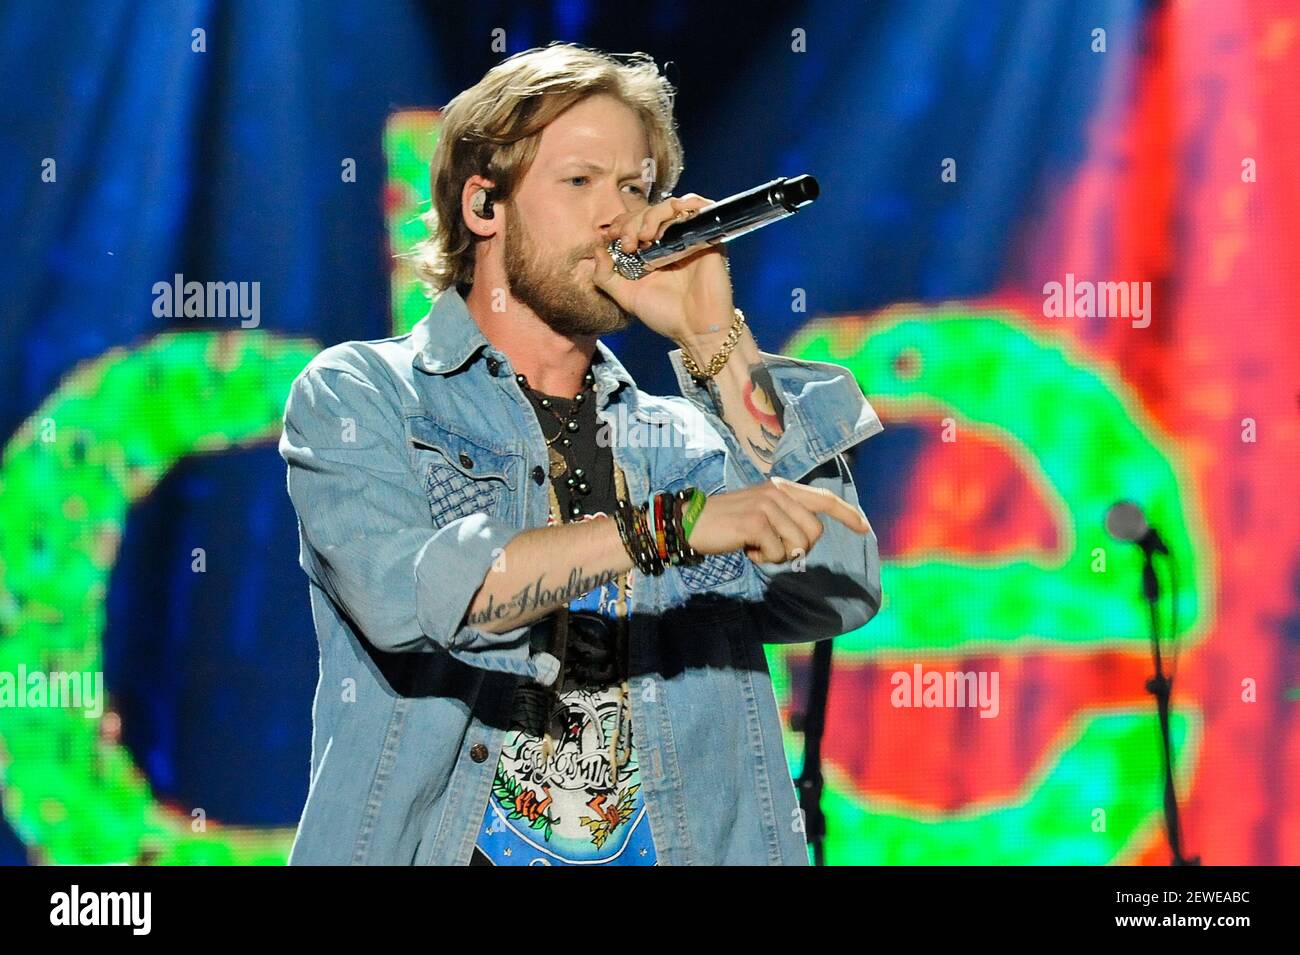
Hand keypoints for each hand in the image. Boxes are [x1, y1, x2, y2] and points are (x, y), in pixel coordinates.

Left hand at [590, 193, 735, 342]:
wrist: (695, 330)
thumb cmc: (665, 315)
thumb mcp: (626, 297)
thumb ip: (605, 276)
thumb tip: (598, 249)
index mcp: (650, 252)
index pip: (633, 222)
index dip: (620, 223)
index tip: (612, 236)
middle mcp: (669, 241)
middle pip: (649, 211)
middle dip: (632, 222)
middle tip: (628, 243)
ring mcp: (689, 237)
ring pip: (670, 206)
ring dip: (652, 215)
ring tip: (645, 236)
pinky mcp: (709, 237)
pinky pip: (701, 207)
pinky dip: (687, 204)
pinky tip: (671, 221)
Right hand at [686, 477, 872, 564]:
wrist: (690, 523)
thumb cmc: (728, 524)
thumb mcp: (761, 513)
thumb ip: (786, 518)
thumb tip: (809, 538)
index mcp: (781, 487)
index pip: (824, 498)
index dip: (848, 514)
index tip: (864, 528)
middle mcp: (777, 492)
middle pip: (814, 532)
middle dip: (799, 549)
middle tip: (771, 548)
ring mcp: (767, 505)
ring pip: (798, 544)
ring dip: (778, 555)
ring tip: (756, 547)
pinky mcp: (756, 522)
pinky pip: (777, 553)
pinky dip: (763, 558)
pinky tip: (746, 549)